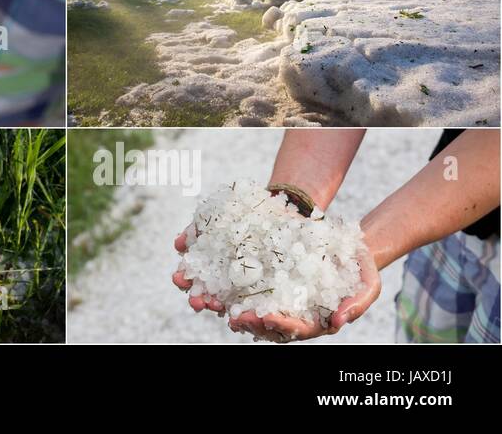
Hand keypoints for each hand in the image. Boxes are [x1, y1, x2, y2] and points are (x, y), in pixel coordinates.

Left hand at [172, 228, 380, 341]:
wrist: (346, 242)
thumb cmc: (359, 265)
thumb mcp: (367, 282)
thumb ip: (357, 303)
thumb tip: (337, 321)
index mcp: (309, 318)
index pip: (290, 328)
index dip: (275, 324)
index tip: (262, 317)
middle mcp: (286, 308)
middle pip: (260, 320)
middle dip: (241, 319)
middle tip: (226, 314)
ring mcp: (270, 290)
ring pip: (240, 301)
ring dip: (219, 302)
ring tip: (201, 300)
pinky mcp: (259, 271)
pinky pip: (234, 277)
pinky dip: (217, 276)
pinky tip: (204, 272)